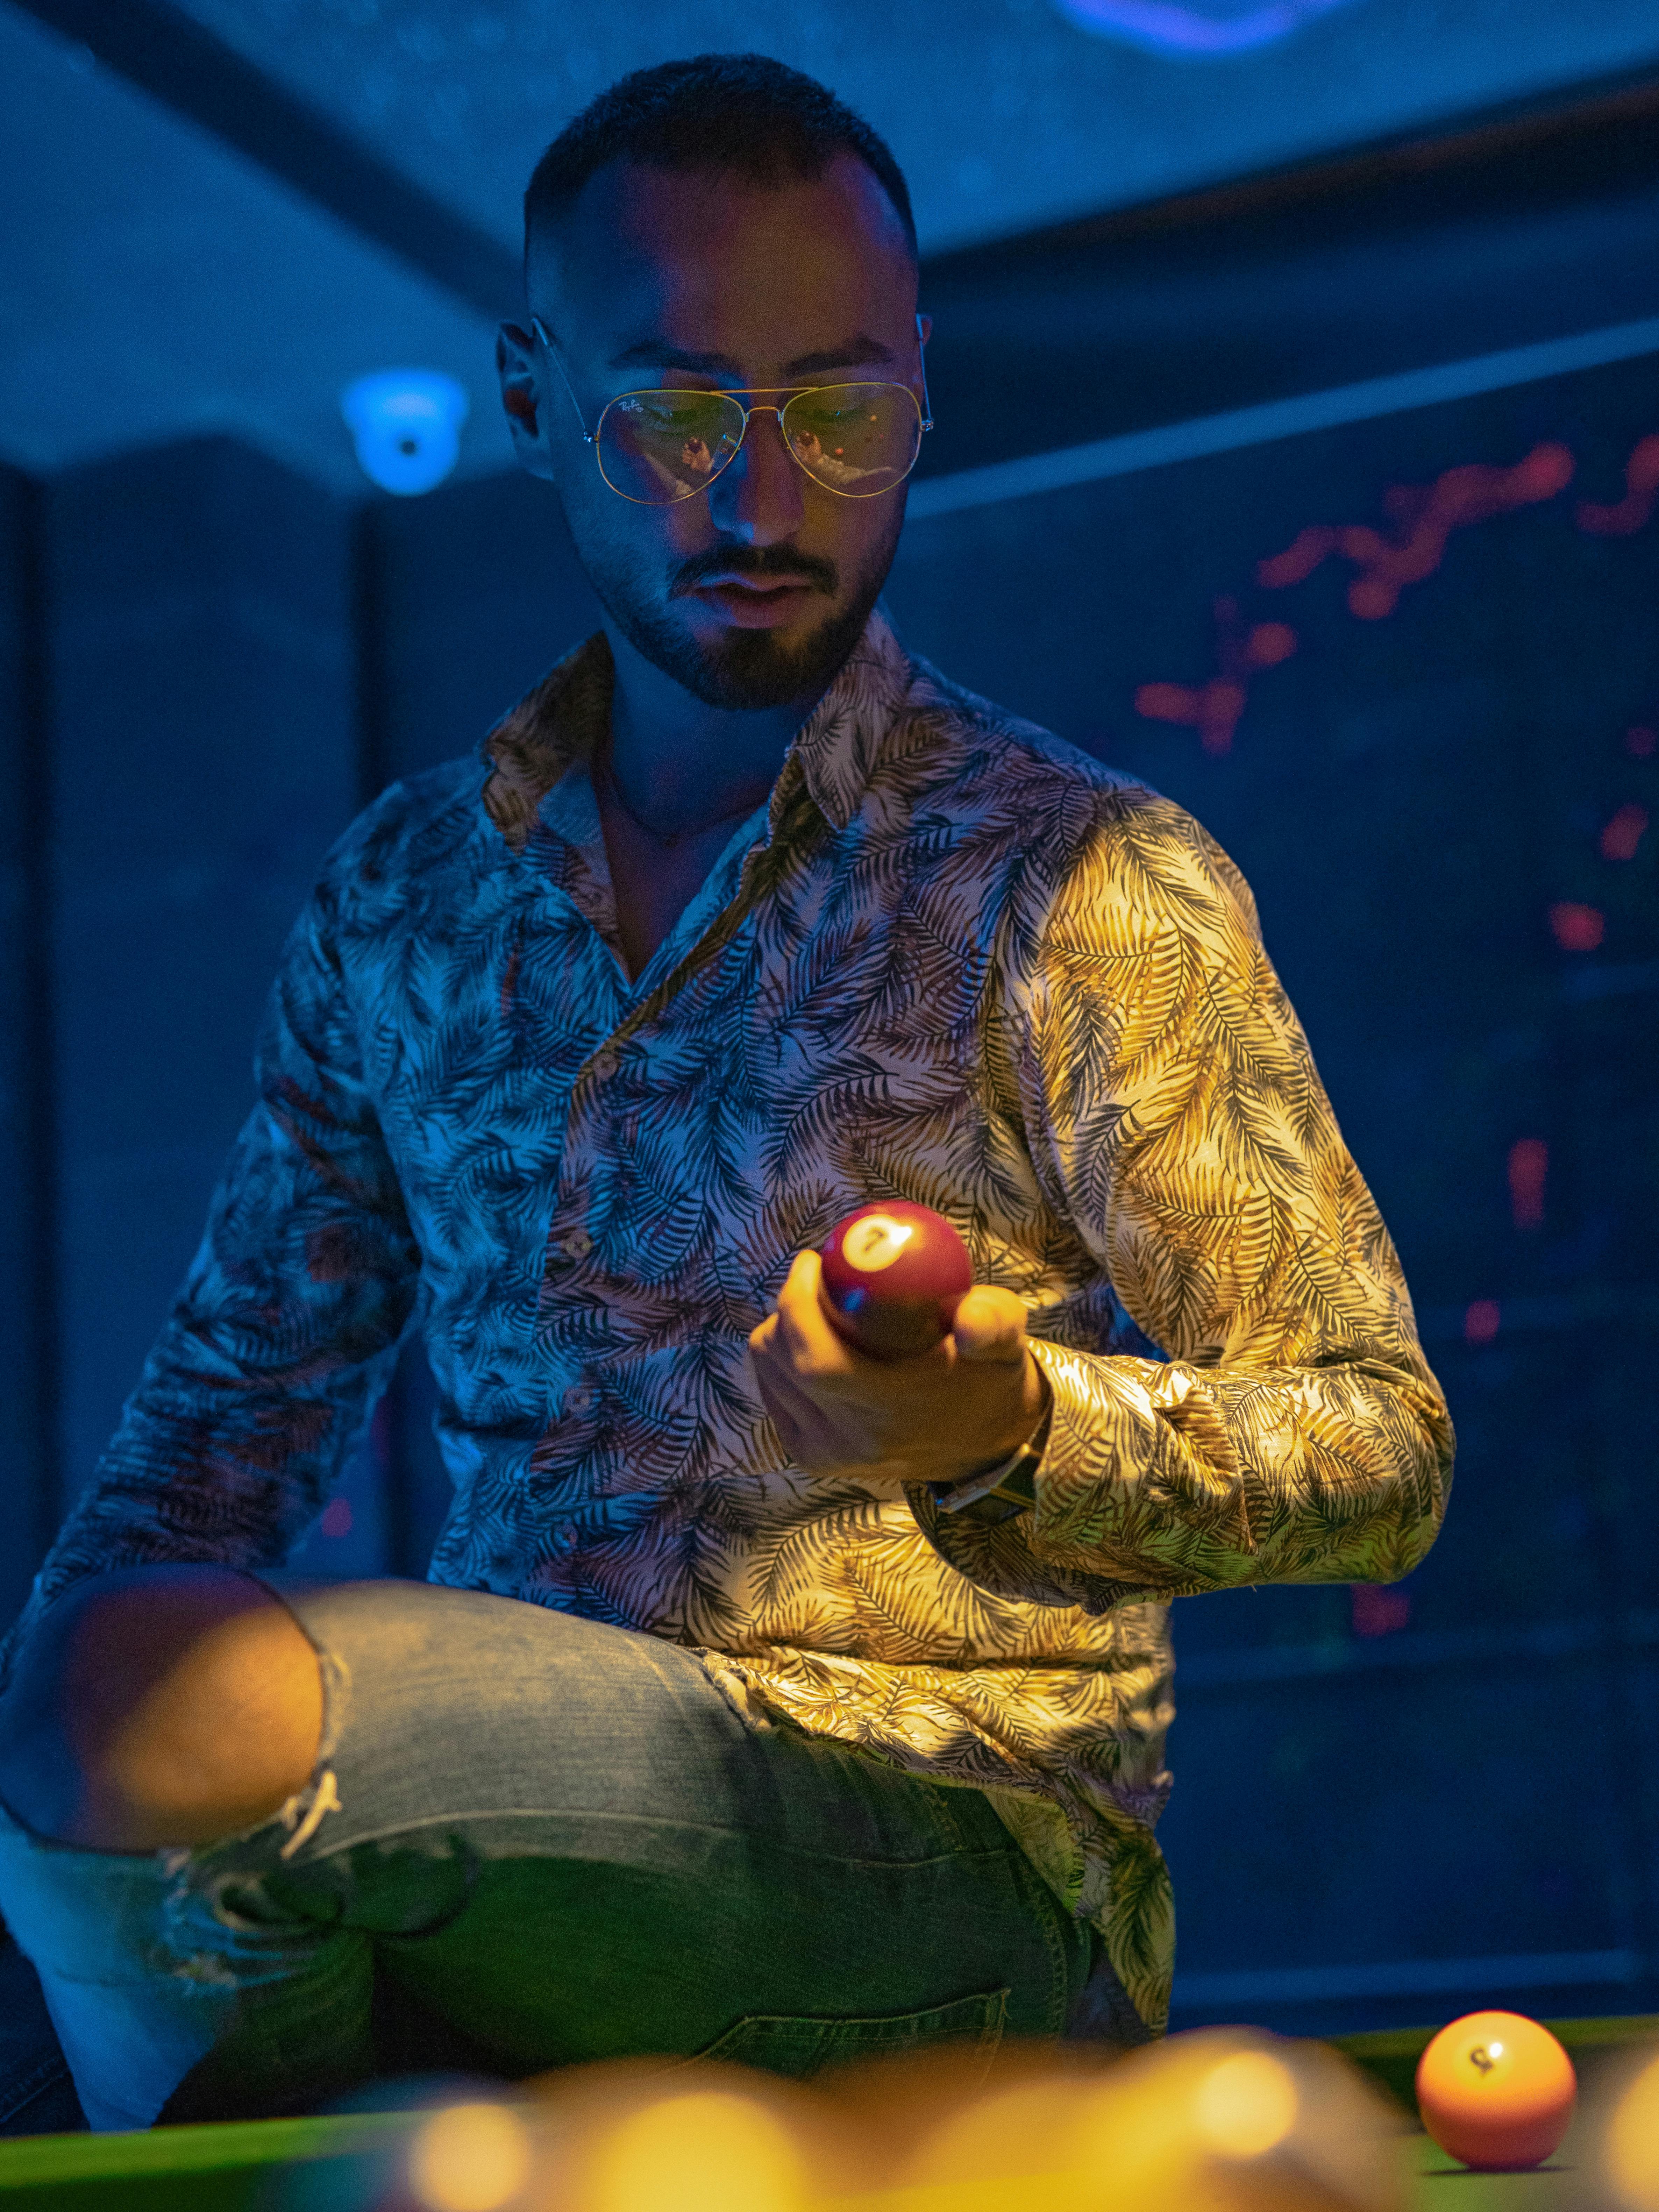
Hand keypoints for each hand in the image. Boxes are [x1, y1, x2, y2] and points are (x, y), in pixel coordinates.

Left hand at [748, 1250, 1049, 1488]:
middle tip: (817, 1277)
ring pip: (769, 1371)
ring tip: (820, 1311)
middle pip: (781, 1359)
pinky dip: (781, 1359)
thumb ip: (995, 1323)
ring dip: (782, 1330)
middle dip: (788, 1305)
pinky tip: (815, 1343)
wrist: (979, 1446)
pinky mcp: (809, 1456)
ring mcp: (824, 1453)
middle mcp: (849, 1441)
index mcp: (890, 1412)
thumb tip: (969, 1317)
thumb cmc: (987, 1378)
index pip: (815, 1360)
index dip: (797, 1303)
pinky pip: (772, 1392)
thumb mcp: (1005, 1342)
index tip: (813, 1261)